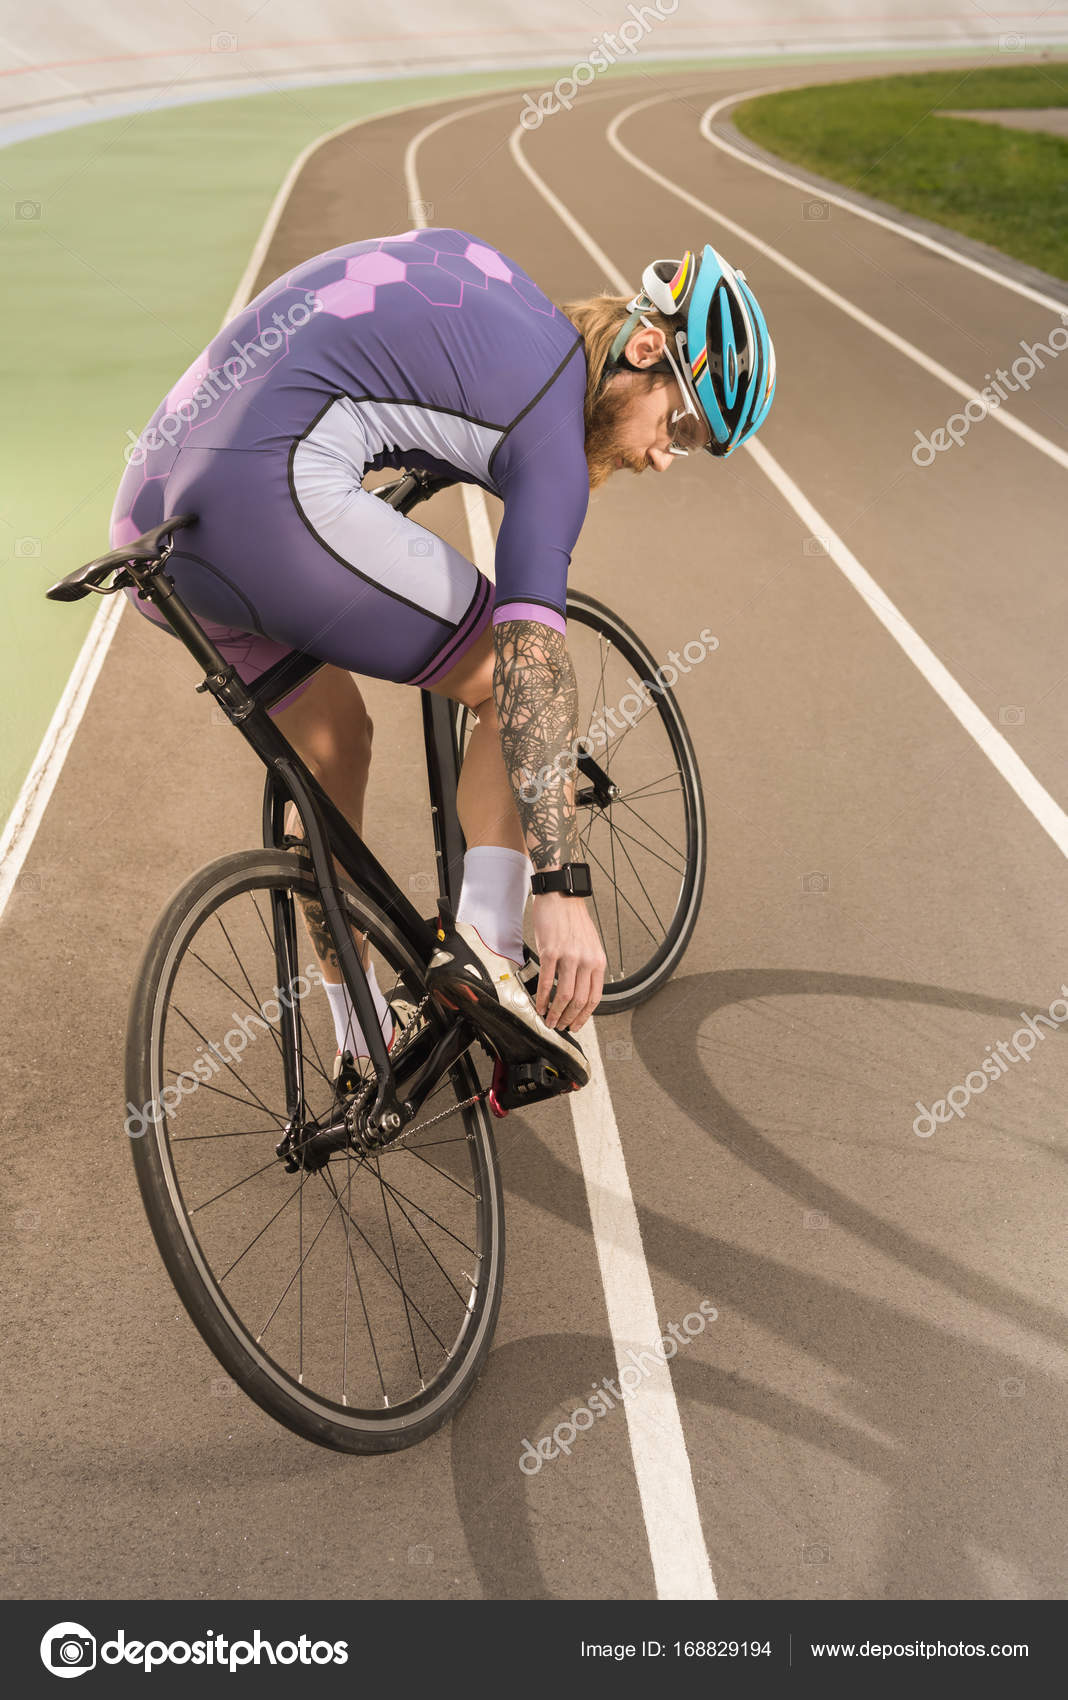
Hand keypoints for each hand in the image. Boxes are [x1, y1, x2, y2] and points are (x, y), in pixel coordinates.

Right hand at [530, 892, 605, 1031]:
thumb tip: (580, 989)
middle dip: (569, 1019)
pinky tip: (539, 1005)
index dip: (584, 1016)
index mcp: (598, 960)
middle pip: (579, 1000)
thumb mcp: (590, 944)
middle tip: (560, 1026)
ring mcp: (569, 957)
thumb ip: (587, 966)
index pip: (594, 997)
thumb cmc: (573, 917)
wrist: (561, 895)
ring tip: (549, 1020)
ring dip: (555, 1013)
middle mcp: (586, 960)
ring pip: (564, 996)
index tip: (576, 1025)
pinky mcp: (551, 952)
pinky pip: (547, 982)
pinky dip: (542, 998)